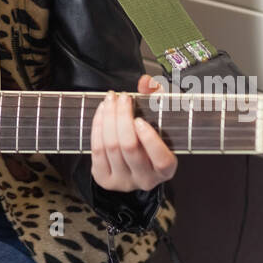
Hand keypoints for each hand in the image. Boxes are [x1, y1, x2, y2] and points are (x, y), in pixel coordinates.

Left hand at [89, 74, 177, 192]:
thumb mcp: (160, 120)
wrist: (132, 163)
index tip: (139, 120)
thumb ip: (157, 98)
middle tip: (123, 97)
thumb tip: (145, 82)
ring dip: (108, 117)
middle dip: (122, 117)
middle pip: (129, 147)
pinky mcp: (104, 178)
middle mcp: (145, 179)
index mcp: (165, 169)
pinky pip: (96, 149)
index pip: (161, 159)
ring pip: (110, 146)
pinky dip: (98, 126)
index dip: (149, 140)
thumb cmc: (150, 138)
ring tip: (111, 100)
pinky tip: (102, 112)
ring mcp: (123, 181)